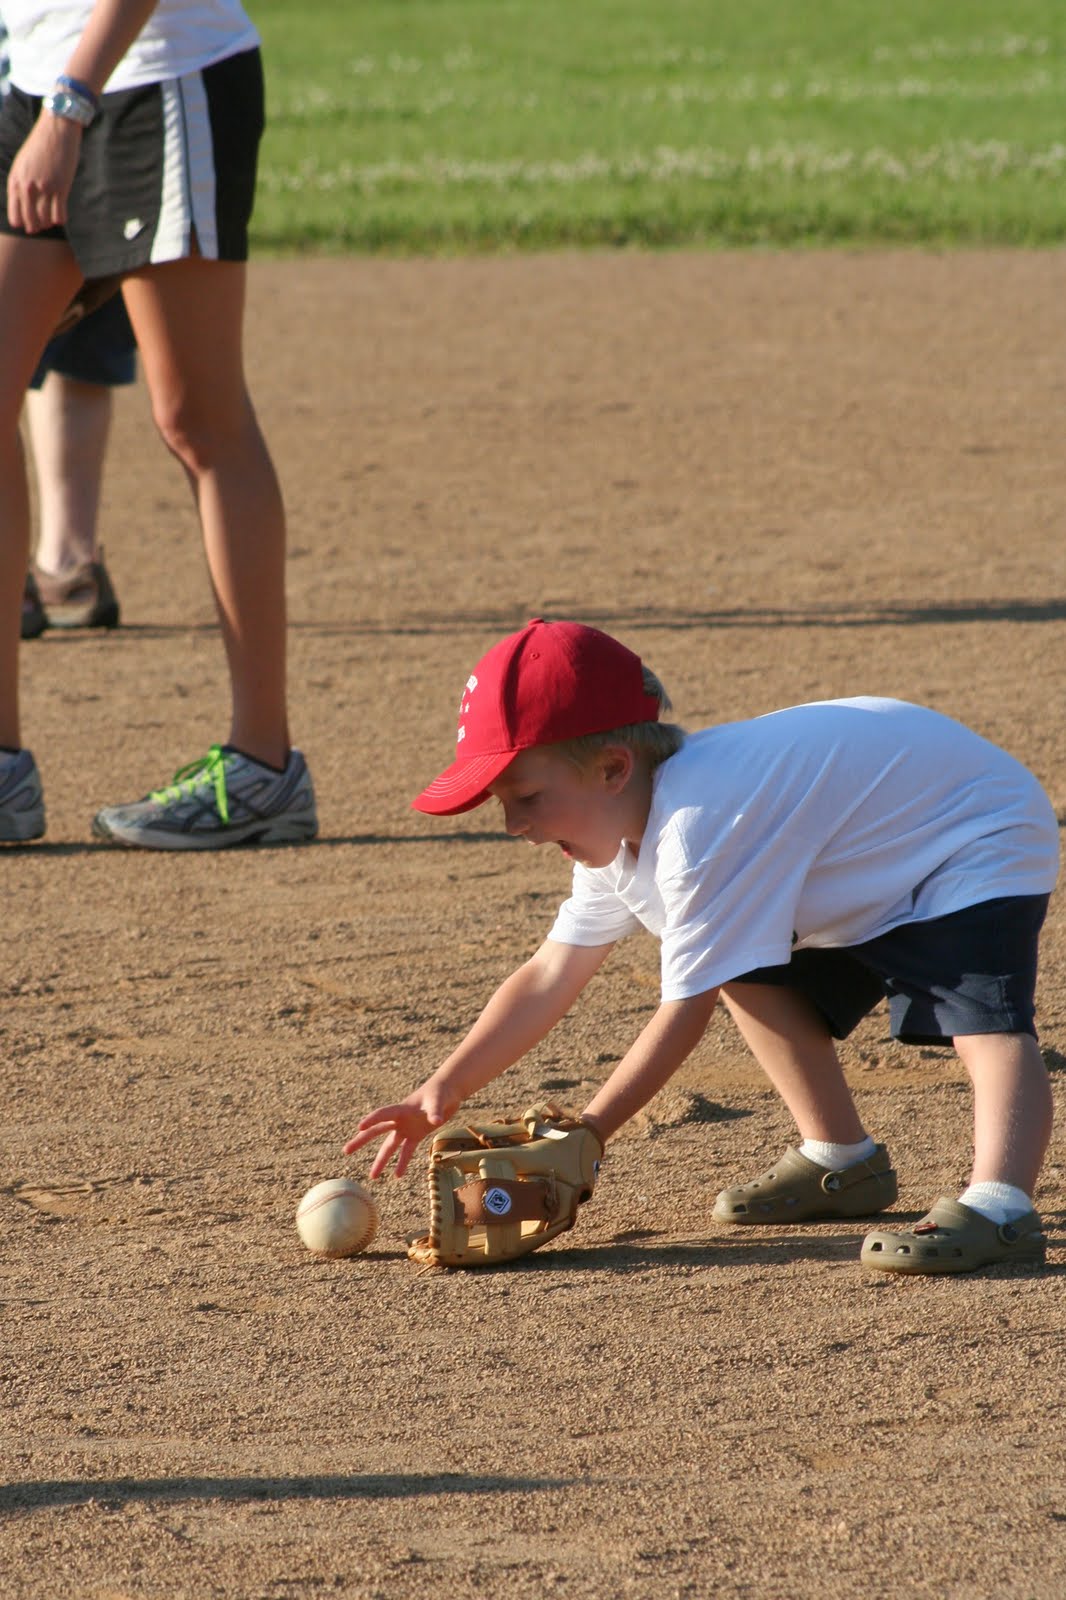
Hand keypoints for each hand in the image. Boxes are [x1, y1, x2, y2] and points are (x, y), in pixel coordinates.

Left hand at [7, 113, 82, 231]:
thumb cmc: (40, 145)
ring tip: (50, 221)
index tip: (27, 224)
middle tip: (39, 227)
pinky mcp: (61, 188)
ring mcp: (45, 188)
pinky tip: (61, 215)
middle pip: (30, 220)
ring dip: (48, 223)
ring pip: (45, 219)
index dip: (21, 222)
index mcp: (15, 180)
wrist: (56, 130)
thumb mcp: (23, 164)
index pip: (15, 213)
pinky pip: (60, 215)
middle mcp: (28, 187)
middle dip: (35, 226)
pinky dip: (60, 219)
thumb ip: (21, 182)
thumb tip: (25, 203)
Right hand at [343, 1085, 458, 1178]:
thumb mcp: (438, 1100)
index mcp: (402, 1108)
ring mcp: (406, 1128)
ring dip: (381, 1160)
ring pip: (389, 1145)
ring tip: (373, 1177)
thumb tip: (436, 1121)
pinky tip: (397, 1175)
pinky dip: (402, 1162)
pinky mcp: (416, 1134)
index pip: (383, 1114)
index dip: (372, 1120)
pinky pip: (406, 1150)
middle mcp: (400, 1119)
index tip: (359, 1127)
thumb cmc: (441, 1092)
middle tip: (346, 1151)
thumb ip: (435, 1111)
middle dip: (361, 1141)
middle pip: (377, 1131)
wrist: (448, 1091)